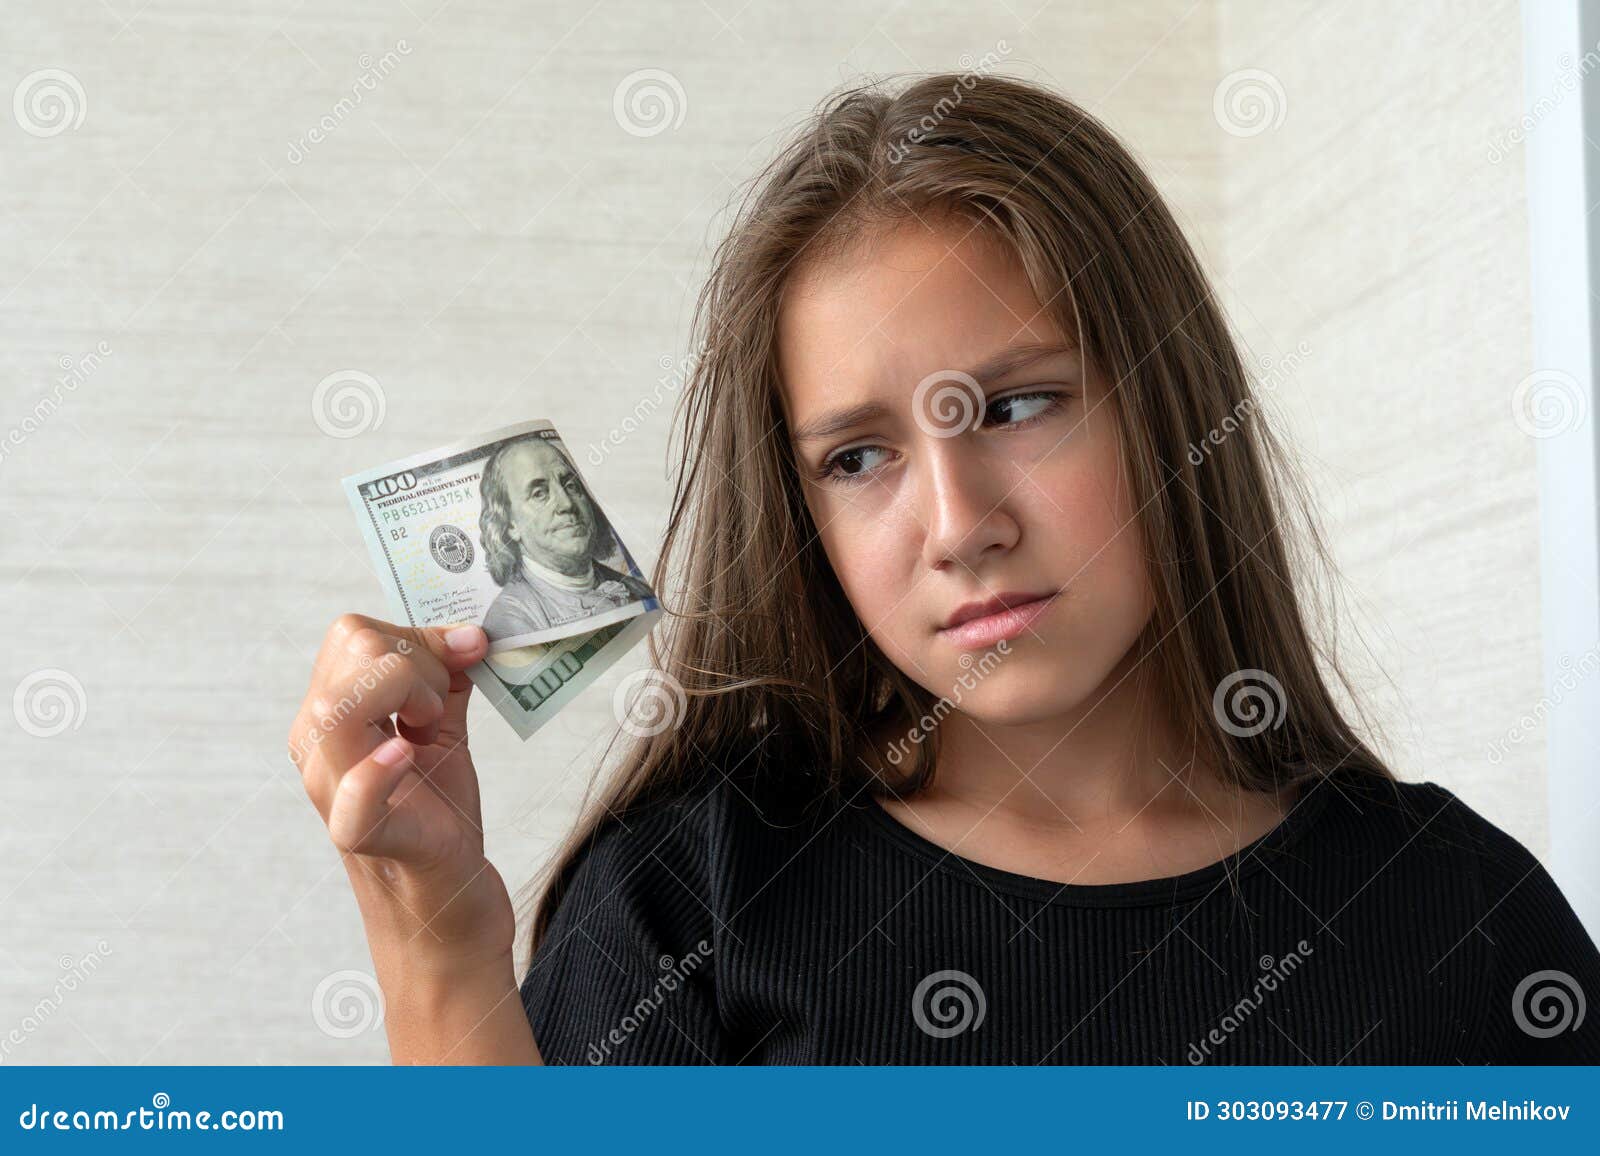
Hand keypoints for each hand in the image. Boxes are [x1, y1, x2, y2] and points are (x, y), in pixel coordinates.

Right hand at [288, 614, 512, 969]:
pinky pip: (352, 797)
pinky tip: (408, 755)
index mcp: (331, 715)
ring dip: (409, 696)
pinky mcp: (362, 837)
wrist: (449, 896)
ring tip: (427, 732)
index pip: (356, 634)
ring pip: (340, 704)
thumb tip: (468, 633)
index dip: (418, 636)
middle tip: (437, 712)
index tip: (460, 662)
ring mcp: (332, 792)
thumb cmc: (438, 811)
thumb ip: (446, 675)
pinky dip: (378, 770)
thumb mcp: (442, 728)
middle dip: (417, 661)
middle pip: (353, 648)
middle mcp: (317, 748)